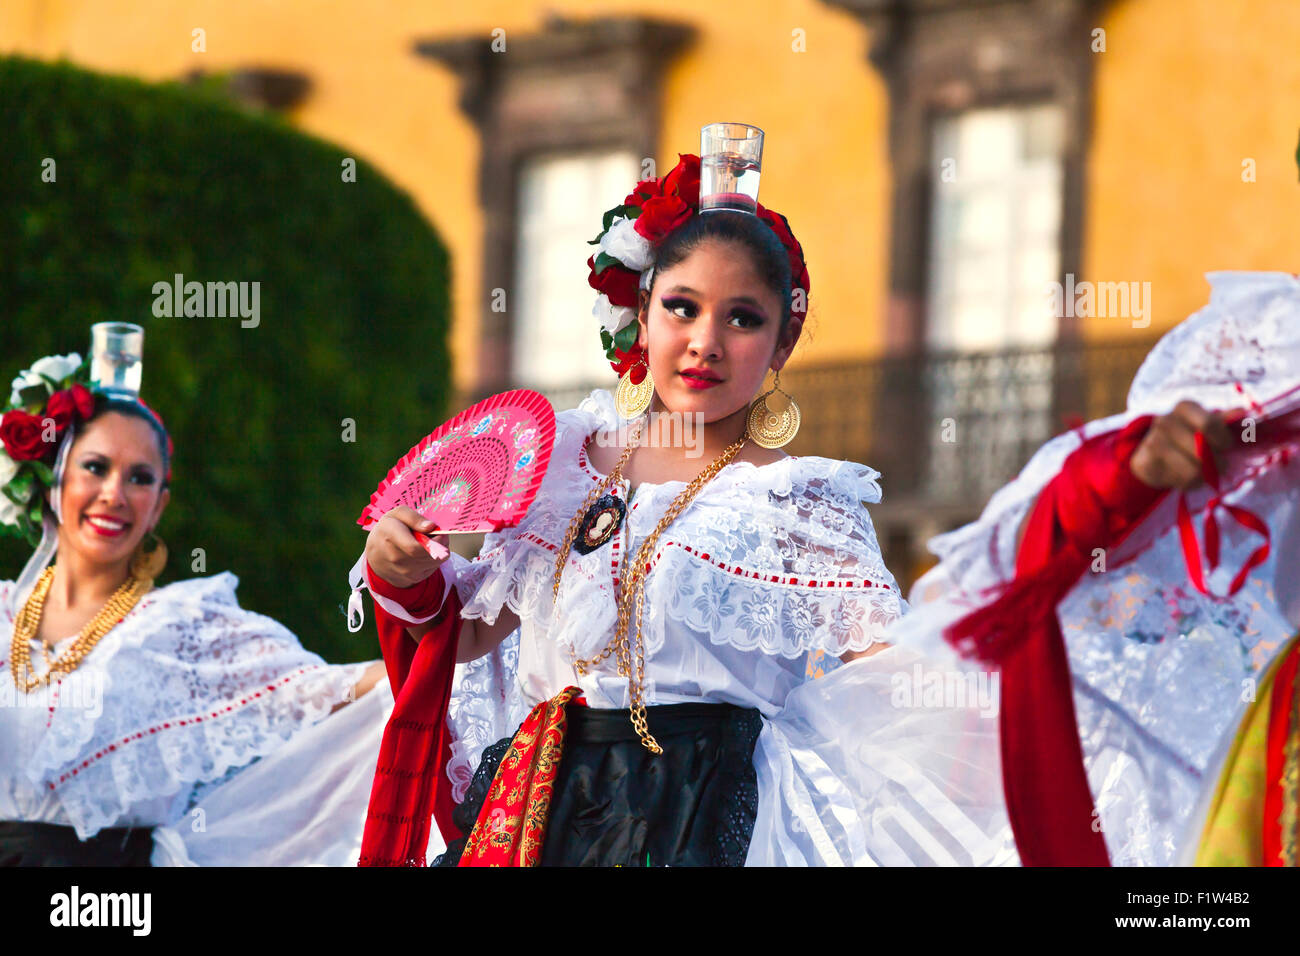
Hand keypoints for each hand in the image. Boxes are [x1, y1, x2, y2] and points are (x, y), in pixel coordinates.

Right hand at [364, 506, 448, 587]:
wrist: (376, 554)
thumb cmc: (389, 529)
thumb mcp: (397, 515)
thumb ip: (413, 517)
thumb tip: (431, 526)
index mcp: (389, 535)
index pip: (414, 547)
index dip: (433, 540)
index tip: (438, 531)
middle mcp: (395, 557)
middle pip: (429, 554)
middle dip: (440, 543)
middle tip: (439, 534)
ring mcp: (404, 571)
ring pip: (435, 561)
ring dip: (439, 550)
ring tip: (432, 541)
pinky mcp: (413, 578)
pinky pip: (433, 568)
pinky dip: (434, 559)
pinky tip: (426, 551)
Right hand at [1129, 401, 1245, 489]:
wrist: (1151, 453)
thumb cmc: (1187, 436)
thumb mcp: (1206, 426)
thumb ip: (1223, 421)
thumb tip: (1241, 411)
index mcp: (1185, 407)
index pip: (1209, 424)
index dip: (1223, 440)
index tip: (1225, 447)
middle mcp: (1165, 420)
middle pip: (1202, 449)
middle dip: (1216, 462)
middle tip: (1216, 465)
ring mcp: (1152, 441)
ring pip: (1193, 470)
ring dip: (1203, 476)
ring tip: (1200, 472)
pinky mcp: (1144, 462)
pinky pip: (1180, 481)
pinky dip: (1189, 484)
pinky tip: (1184, 476)